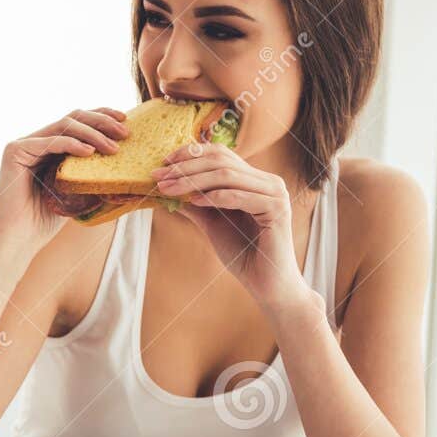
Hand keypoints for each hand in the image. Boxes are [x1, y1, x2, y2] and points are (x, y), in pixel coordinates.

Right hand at [0, 108, 128, 253]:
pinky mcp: (14, 151)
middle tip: (125, 133)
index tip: (126, 122)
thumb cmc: (45, 220)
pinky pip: (49, 142)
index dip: (102, 117)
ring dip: (93, 133)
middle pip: (73, 118)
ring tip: (113, 148)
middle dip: (102, 121)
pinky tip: (89, 152)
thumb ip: (91, 172)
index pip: (78, 123)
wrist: (18, 239)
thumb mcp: (77, 191)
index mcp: (49, 147)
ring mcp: (24, 144)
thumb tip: (125, 161)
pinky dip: (72, 144)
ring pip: (64, 125)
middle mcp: (36, 141)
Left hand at [154, 143, 309, 312]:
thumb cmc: (242, 253)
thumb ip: (194, 204)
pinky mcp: (277, 209)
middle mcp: (268, 181)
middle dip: (186, 167)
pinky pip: (241, 196)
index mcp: (254, 179)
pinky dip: (215, 197)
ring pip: (228, 175)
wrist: (266, 283)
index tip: (163, 163)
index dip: (190, 154)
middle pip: (221, 161)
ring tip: (169, 188)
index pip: (220, 154)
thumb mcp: (211, 223)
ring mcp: (275, 193)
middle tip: (159, 176)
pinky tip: (193, 200)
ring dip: (193, 180)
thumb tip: (165, 188)